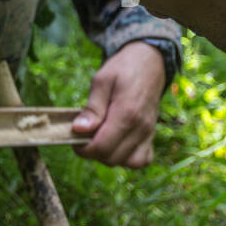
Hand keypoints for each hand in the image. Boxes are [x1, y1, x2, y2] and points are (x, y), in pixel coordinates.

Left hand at [72, 41, 165, 166]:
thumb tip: (79, 129)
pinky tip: (118, 144)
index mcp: (127, 112)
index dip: (83, 148)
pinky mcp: (151, 135)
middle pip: (112, 158)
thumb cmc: (123, 68)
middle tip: (85, 135)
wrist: (149, 62)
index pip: (101, 146)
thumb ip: (92, 107)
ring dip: (110, 156)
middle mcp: (140, 127)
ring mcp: (148, 133)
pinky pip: (141, 160)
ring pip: (127, 162)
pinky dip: (128, 158)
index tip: (74, 137)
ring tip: (101, 138)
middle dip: (93, 152)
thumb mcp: (102, 80)